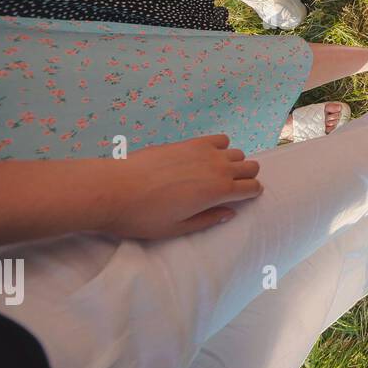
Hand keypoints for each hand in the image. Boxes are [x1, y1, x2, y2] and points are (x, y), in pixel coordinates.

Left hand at [105, 134, 262, 238]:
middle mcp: (217, 168)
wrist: (115, 189)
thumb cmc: (144, 215)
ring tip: (217, 174)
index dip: (251, 194)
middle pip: (250, 166)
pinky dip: (220, 147)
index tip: (243, 199)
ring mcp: (204, 152)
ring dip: (234, 163)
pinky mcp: (188, 142)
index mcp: (218, 192)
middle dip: (246, 177)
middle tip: (231, 188)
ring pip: (237, 152)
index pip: (252, 187)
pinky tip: (205, 158)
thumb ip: (208, 220)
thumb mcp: (178, 228)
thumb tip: (228, 213)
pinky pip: (218, 139)